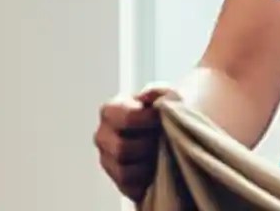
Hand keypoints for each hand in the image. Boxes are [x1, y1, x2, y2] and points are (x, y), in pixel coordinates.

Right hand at [94, 84, 178, 201]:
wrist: (176, 129)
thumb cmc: (169, 109)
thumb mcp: (168, 94)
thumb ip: (159, 92)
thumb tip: (148, 96)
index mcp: (111, 111)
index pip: (124, 118)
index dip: (147, 120)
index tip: (163, 119)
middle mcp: (103, 136)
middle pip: (122, 149)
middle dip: (148, 145)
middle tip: (166, 139)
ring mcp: (109, 160)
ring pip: (124, 172)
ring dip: (149, 164)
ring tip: (164, 153)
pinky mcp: (120, 181)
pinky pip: (131, 187)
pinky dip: (147, 180)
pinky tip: (160, 168)